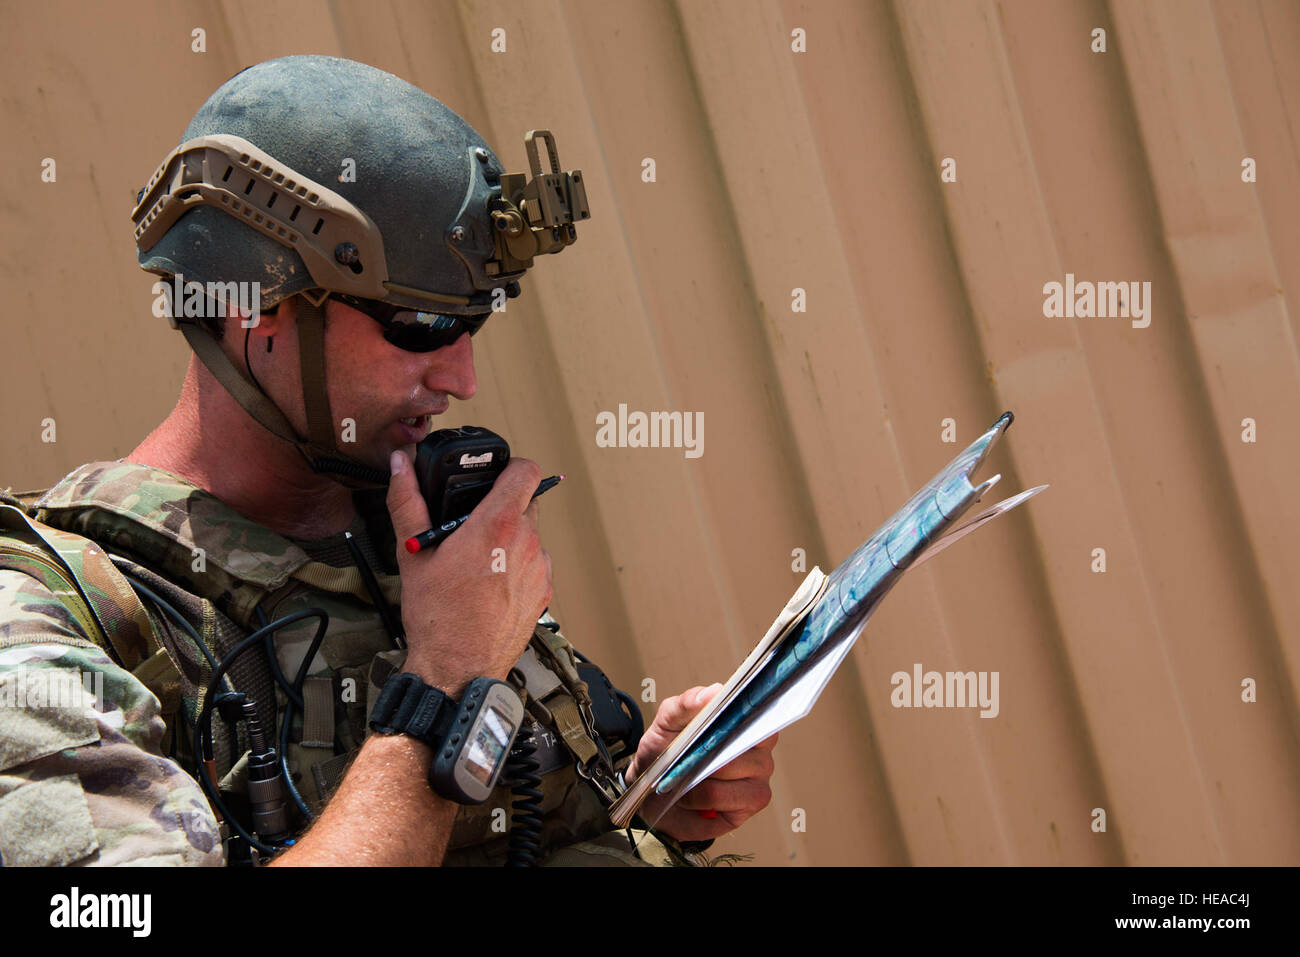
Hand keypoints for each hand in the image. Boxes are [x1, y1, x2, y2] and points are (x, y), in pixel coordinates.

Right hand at [386, 451, 551, 696]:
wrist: (458, 669)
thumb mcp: (413, 553)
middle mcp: (526, 543)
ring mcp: (540, 569)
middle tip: (474, 524)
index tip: (497, 474)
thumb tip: (401, 467)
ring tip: (480, 559)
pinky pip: (536, 563)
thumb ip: (408, 502)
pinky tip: (493, 582)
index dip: (512, 467)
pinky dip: (518, 565)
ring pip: (532, 535)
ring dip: (511, 538)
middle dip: (503, 506)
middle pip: (527, 502)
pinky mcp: (545, 592)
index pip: (526, 471)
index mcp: (496, 526)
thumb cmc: (437, 617)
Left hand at [623, 684, 777, 843]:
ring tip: (684, 778)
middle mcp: (760, 749)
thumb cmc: (667, 754)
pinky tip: (691, 798)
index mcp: (746, 720)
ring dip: (696, 774)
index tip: (714, 713)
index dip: (736, 709)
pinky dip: (698, 797)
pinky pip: (722, 796)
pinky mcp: (751, 805)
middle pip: (739, 740)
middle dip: (705, 746)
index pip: (756, 708)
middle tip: (685, 752)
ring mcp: (759, 777)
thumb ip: (686, 703)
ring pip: (728, 769)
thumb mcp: (667, 723)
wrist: (653, 796)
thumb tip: (714, 692)